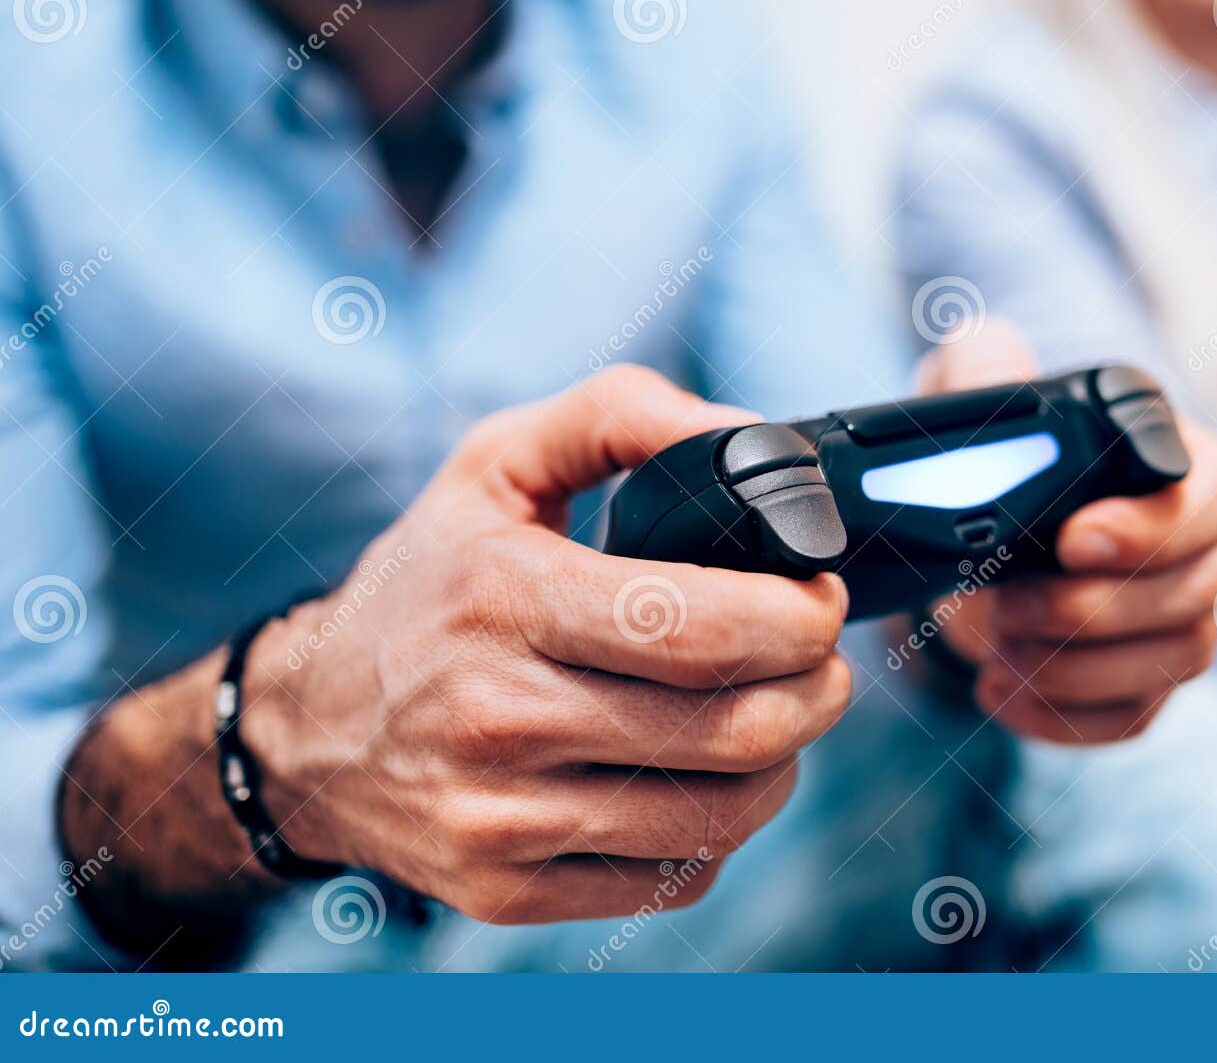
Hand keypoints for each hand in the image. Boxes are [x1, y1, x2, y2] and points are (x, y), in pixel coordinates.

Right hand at [244, 366, 850, 923]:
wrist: (307, 729)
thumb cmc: (427, 582)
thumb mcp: (497, 461)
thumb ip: (621, 414)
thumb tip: (748, 438)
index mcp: (505, 598)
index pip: (701, 629)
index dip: (799, 618)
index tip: (819, 599)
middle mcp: (497, 717)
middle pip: (733, 730)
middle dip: (817, 689)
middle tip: (820, 659)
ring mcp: (501, 819)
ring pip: (720, 816)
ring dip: (785, 762)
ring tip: (776, 714)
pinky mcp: (508, 891)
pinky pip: (675, 876)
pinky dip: (720, 826)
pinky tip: (703, 775)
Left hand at [916, 323, 1216, 743]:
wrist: (964, 535)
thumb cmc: (988, 452)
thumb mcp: (973, 392)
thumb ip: (985, 366)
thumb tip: (990, 366)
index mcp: (1177, 463)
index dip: (1158, 524)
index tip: (1074, 537)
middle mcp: (1198, 545)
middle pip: (1199, 589)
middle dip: (1097, 608)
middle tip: (1008, 604)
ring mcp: (1178, 620)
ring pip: (1180, 659)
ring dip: (1079, 666)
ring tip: (996, 648)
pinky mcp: (1142, 684)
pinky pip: (1133, 718)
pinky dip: (1061, 716)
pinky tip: (994, 689)